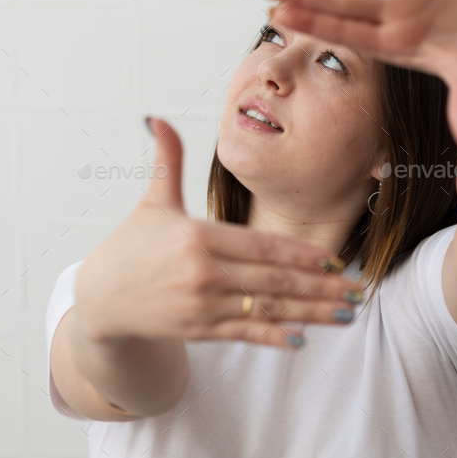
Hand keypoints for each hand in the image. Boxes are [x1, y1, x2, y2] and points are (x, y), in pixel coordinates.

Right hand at [74, 118, 363, 349]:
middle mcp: (202, 273)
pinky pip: (244, 333)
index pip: (261, 244)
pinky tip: (302, 338)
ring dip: (310, 313)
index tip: (334, 259)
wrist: (99, 300)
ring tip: (346, 313)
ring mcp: (201, 306)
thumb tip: (160, 119)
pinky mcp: (198, 331)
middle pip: (273, 280)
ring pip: (266, 310)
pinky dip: (273, 336)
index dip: (300, 253)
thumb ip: (167, 162)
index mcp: (197, 237)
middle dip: (320, 286)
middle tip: (357, 289)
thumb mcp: (152, 202)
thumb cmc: (130, 246)